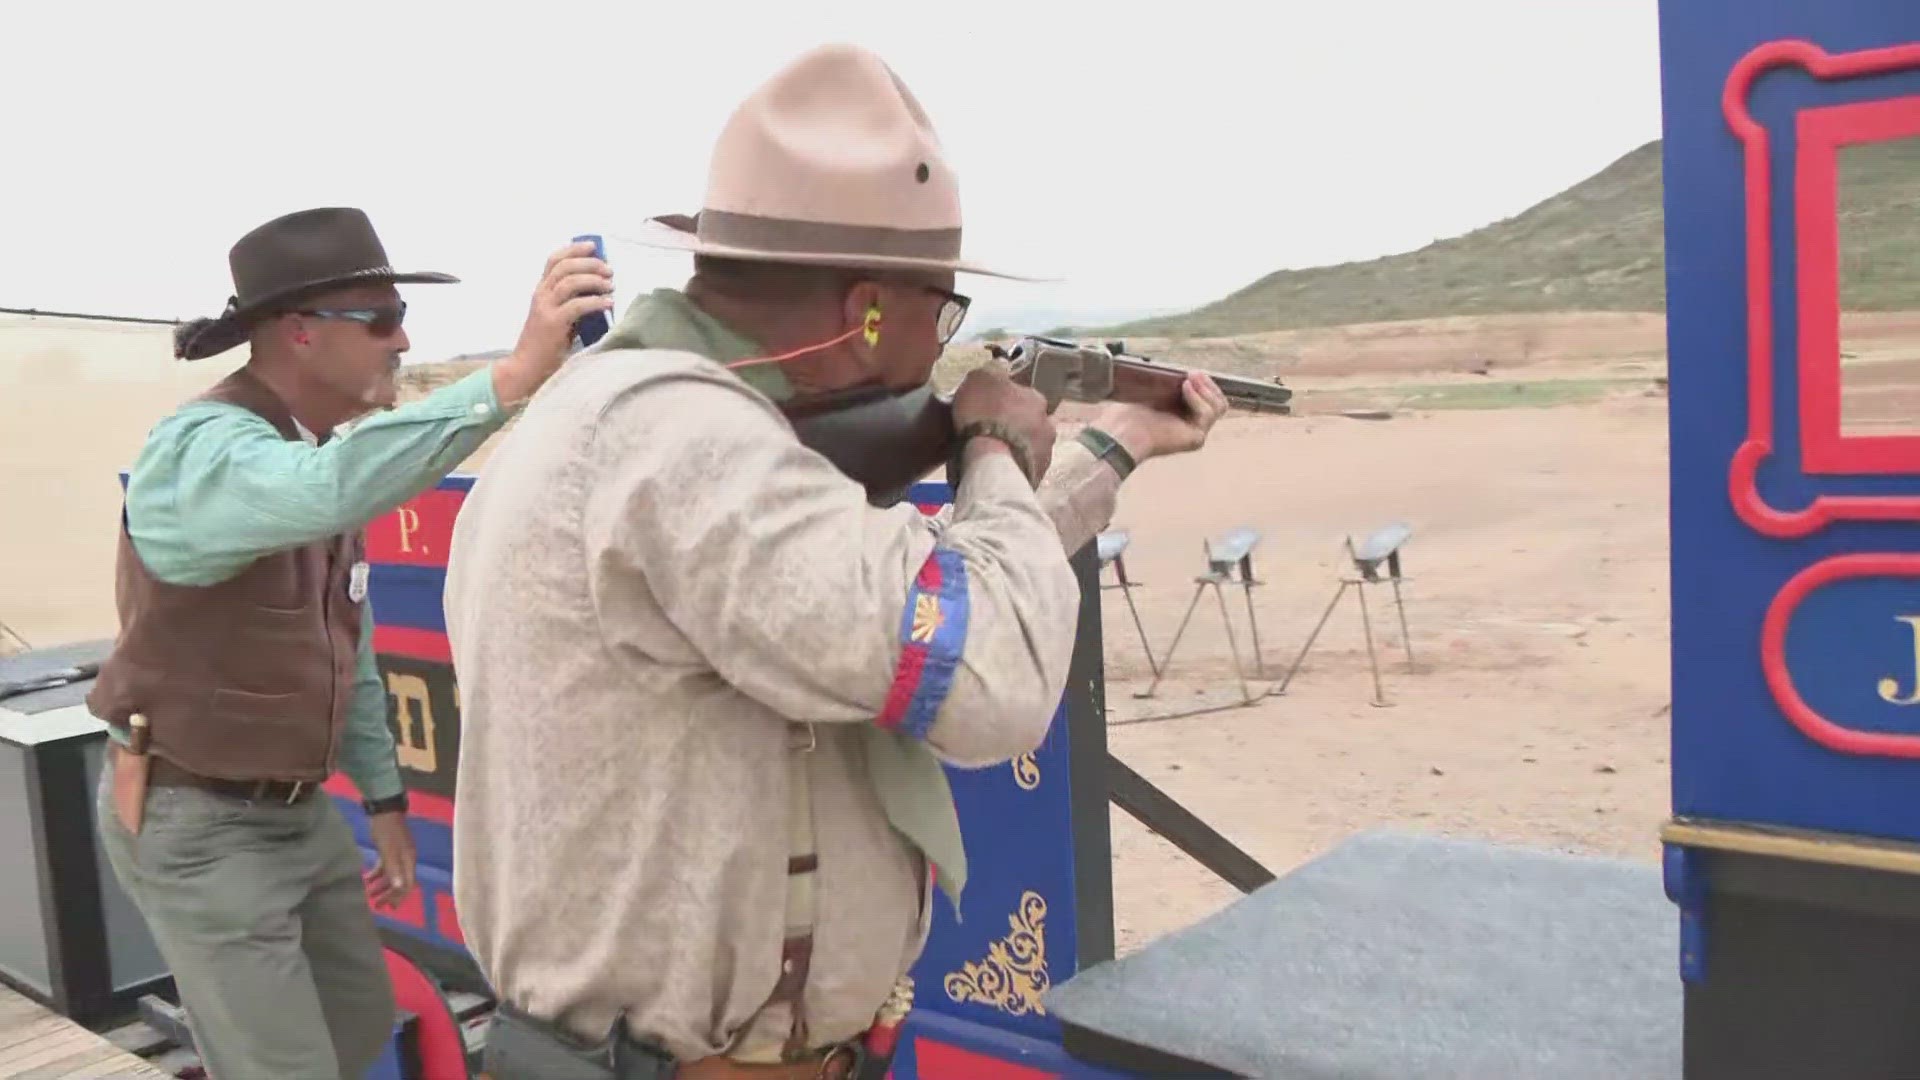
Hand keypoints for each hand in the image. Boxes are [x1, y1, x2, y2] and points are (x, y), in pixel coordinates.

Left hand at [364, 811, 416, 910]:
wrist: (384, 810)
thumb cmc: (387, 831)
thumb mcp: (389, 851)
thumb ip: (394, 869)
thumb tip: (400, 887)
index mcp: (408, 861)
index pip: (407, 884)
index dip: (399, 896)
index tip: (389, 907)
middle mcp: (405, 860)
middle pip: (400, 881)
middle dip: (389, 894)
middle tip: (377, 905)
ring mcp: (398, 854)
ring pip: (391, 875)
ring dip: (382, 886)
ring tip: (370, 894)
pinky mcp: (389, 850)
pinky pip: (385, 866)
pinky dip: (377, 874)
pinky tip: (367, 878)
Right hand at [492, 240, 614, 404]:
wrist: (527, 367)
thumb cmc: (547, 344)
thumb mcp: (558, 316)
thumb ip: (572, 301)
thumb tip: (601, 289)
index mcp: (541, 291)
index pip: (554, 260)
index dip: (573, 249)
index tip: (593, 246)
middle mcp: (541, 295)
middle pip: (565, 267)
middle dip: (590, 264)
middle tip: (609, 270)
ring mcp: (545, 308)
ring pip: (570, 282)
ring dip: (594, 280)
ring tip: (611, 286)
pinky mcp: (552, 324)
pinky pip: (577, 305)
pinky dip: (595, 301)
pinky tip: (608, 303)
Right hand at [951, 365, 1056, 482]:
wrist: (992, 461)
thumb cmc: (985, 414)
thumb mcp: (980, 379)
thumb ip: (992, 371)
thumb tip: (1000, 366)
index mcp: (1036, 398)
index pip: (1023, 394)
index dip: (1006, 401)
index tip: (990, 408)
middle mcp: (1048, 423)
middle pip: (1030, 421)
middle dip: (1015, 425)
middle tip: (993, 432)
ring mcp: (1046, 452)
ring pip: (1030, 445)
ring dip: (1017, 447)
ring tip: (996, 454)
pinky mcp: (1039, 477)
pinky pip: (1025, 467)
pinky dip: (1015, 466)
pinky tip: (1000, 469)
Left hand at [1085, 371, 1228, 462]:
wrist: (1123, 429)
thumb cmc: (1131, 410)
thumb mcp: (1156, 388)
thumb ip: (1172, 382)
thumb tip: (1187, 371)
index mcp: (1183, 413)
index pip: (1209, 397)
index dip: (1206, 383)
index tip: (1193, 371)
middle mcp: (1192, 425)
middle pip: (1218, 403)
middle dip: (1209, 385)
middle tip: (1194, 373)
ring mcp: (1196, 433)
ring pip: (1218, 408)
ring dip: (1206, 389)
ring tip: (1190, 378)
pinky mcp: (1196, 439)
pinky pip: (1207, 414)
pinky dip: (1198, 399)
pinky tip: (1186, 388)